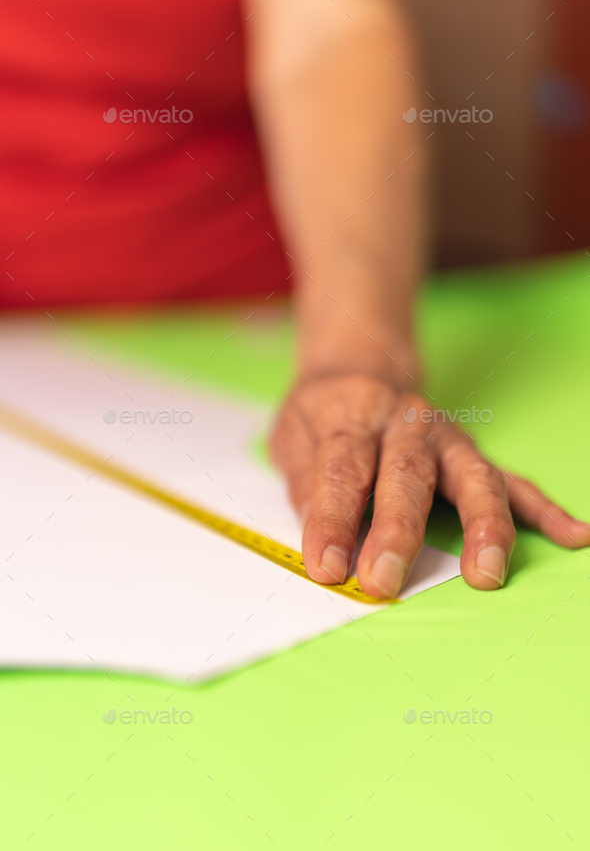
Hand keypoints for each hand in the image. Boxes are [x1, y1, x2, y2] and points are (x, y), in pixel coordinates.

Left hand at [270, 373, 589, 598]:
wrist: (360, 368)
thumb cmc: (323, 412)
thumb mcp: (291, 433)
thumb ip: (302, 481)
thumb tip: (319, 538)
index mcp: (352, 416)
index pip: (341, 469)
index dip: (332, 518)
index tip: (326, 566)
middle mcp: (407, 424)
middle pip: (406, 476)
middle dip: (398, 531)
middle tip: (383, 581)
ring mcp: (447, 440)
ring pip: (472, 478)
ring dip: (482, 525)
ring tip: (487, 573)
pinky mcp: (472, 455)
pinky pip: (513, 480)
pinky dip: (545, 510)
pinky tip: (575, 535)